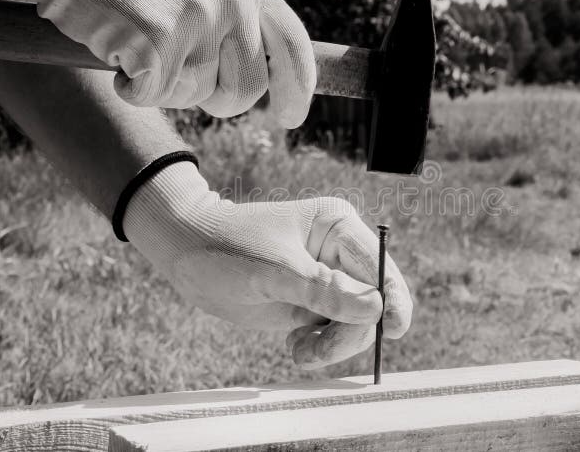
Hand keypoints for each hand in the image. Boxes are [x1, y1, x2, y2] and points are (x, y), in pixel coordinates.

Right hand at [0, 0, 315, 126]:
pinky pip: (151, 95)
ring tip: (140, 44)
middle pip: (247, 89)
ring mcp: (196, 17)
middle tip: (181, 81)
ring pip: (195, 95)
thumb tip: (266, 87)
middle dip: (218, 101)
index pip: (292, 46)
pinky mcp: (157, 38)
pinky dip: (130, 88)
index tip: (289, 118)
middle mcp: (230, 0)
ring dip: (165, 87)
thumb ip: (236, 27)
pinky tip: (117, 52)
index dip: (297, 89)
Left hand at [123, 162, 412, 368]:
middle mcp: (341, 252)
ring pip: (357, 322)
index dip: (393, 298)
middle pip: (374, 300)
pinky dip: (322, 347)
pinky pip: (336, 333)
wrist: (186, 253)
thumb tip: (377, 309)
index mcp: (338, 227)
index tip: (392, 330)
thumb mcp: (274, 270)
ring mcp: (329, 279)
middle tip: (319, 351)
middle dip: (352, 330)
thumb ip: (325, 290)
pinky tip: (296, 345)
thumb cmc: (227, 247)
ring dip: (335, 344)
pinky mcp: (314, 302)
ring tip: (300, 351)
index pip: (379, 266)